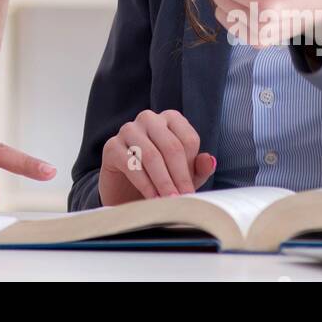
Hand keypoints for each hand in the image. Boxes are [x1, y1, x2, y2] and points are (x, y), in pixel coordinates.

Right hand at [98, 109, 216, 205]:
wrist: (126, 192)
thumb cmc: (159, 178)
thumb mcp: (183, 175)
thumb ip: (198, 167)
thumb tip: (209, 161)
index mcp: (170, 119)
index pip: (188, 139)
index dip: (192, 168)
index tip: (192, 191)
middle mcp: (149, 119)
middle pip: (171, 146)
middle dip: (179, 177)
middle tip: (184, 200)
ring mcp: (128, 130)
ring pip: (151, 155)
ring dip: (162, 182)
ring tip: (169, 202)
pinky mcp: (111, 146)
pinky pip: (131, 164)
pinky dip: (144, 184)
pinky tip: (152, 198)